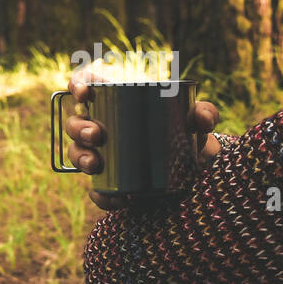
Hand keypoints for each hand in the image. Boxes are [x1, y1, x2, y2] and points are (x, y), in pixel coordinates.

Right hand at [64, 66, 220, 210]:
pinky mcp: (110, 184)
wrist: (197, 173)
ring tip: (95, 163)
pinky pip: (97, 192)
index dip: (77, 85)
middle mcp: (103, 127)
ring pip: (77, 154)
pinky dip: (101, 196)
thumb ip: (206, 113)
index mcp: (117, 102)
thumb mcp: (199, 123)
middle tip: (96, 134)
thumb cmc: (190, 135)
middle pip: (76, 122)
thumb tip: (201, 117)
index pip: (87, 87)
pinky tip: (114, 198)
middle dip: (78, 128)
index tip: (84, 92)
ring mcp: (103, 156)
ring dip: (80, 157)